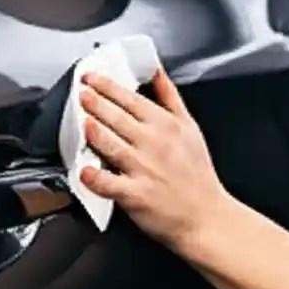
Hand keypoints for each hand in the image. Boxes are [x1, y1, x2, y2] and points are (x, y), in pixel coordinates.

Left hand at [79, 69, 231, 253]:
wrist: (206, 217)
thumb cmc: (197, 174)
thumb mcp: (190, 127)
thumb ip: (170, 97)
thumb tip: (155, 71)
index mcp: (165, 125)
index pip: (131, 98)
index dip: (108, 86)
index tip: (92, 77)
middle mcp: (153, 144)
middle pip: (118, 117)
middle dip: (96, 102)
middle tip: (82, 93)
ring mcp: (143, 169)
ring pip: (112, 145)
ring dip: (95, 132)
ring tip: (82, 121)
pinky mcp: (135, 194)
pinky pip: (110, 184)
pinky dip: (95, 177)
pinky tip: (84, 170)